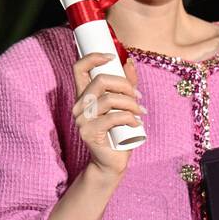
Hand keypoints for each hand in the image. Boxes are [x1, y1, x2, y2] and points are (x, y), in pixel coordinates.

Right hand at [71, 52, 142, 177]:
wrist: (111, 162)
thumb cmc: (118, 133)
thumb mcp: (123, 105)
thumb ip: (126, 84)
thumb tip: (129, 62)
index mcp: (84, 96)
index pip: (79, 69)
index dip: (93, 57)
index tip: (110, 57)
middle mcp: (79, 106)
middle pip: (100, 80)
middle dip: (124, 84)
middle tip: (137, 96)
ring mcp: (82, 120)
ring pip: (109, 99)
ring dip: (131, 103)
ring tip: (139, 112)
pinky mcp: (89, 133)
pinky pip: (113, 117)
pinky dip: (129, 118)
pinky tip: (136, 124)